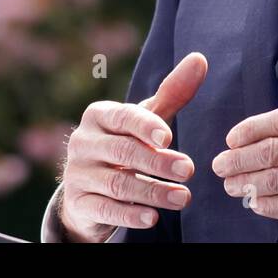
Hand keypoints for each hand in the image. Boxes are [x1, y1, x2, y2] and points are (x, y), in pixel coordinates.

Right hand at [57, 52, 207, 241]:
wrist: (90, 185)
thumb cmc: (127, 141)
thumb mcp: (148, 118)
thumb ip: (173, 91)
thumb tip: (200, 59)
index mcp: (99, 115)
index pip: (123, 118)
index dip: (145, 126)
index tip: (169, 137)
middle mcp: (83, 142)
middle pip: (123, 152)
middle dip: (158, 162)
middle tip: (189, 170)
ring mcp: (77, 174)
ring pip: (117, 184)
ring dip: (153, 192)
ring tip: (183, 198)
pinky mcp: (78, 203)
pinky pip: (105, 209)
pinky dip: (130, 215)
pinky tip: (153, 218)